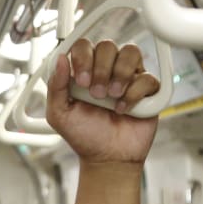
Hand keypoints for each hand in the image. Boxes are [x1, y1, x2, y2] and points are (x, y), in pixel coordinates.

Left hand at [46, 39, 160, 165]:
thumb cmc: (84, 135)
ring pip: (131, 52)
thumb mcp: (59, 114)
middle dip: (101, 69)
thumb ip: (55, 86)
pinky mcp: (147, 90)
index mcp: (83, 71)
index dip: (83, 57)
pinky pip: (147, 77)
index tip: (81, 81)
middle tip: (96, 93)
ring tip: (112, 97)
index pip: (83, 46)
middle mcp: (106, 70)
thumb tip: (60, 58)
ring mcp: (128, 78)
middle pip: (107, 46)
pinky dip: (135, 92)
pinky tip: (124, 109)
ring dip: (120, 74)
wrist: (107, 157)